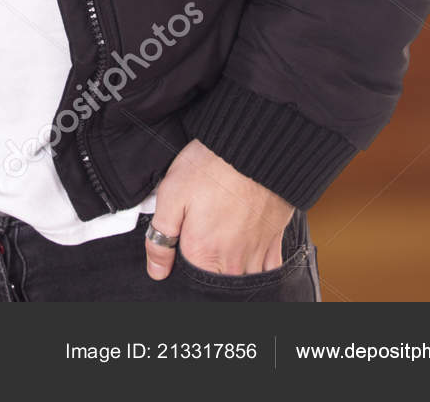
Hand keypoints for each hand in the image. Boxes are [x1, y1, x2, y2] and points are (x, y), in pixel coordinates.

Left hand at [145, 138, 293, 279]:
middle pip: (217, 282)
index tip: (183, 245)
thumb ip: (160, 237)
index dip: (182, 264)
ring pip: (242, 279)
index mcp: (203, 255)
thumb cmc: (212, 166)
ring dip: (232, 269)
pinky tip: (249, 254)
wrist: (255, 148)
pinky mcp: (274, 241)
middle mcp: (232, 263)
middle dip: (208, 268)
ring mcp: (256, 254)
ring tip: (223, 241)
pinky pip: (269, 271)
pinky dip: (259, 268)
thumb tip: (156, 271)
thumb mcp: (172, 194)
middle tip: (204, 236)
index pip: (189, 280)